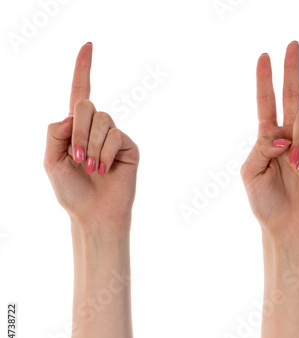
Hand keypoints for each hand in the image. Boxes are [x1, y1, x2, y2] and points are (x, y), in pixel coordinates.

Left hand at [44, 43, 138, 230]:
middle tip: (77, 156)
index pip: (79, 92)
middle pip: (86, 106)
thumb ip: (55, 133)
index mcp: (74, 127)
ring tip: (91, 169)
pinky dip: (105, 153)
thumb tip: (72, 115)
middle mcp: (95, 127)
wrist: (94, 213)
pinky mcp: (129, 147)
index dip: (83, 68)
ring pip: (102, 122)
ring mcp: (114, 136)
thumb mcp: (50, 160)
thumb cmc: (71, 190)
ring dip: (92, 146)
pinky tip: (104, 170)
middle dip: (78, 131)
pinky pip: (116, 136)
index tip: (88, 44)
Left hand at [241, 41, 298, 242]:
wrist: (288, 226)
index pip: (266, 101)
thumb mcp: (250, 172)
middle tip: (293, 43)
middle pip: (293, 95)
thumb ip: (261, 146)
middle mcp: (290, 135)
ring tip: (294, 163)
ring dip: (298, 137)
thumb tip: (283, 135)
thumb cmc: (265, 202)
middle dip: (292, 68)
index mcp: (268, 137)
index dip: (265, 79)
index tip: (264, 55)